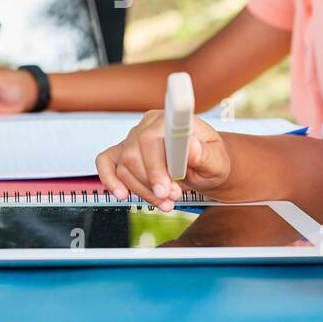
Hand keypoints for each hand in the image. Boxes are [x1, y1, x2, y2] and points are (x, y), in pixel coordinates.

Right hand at [94, 110, 230, 210]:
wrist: (203, 166)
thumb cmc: (209, 159)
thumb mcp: (217, 160)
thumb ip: (206, 155)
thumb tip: (191, 147)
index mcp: (170, 119)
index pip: (152, 137)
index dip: (156, 165)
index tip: (166, 189)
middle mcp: (148, 125)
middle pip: (134, 153)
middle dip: (151, 182)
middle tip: (172, 197)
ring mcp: (133, 138)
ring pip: (124, 165)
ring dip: (142, 190)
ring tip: (165, 202)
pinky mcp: (123, 152)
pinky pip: (105, 162)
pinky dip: (110, 180)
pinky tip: (123, 194)